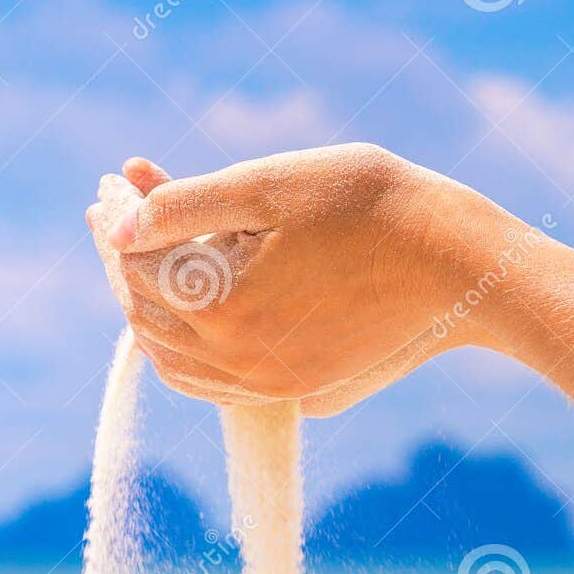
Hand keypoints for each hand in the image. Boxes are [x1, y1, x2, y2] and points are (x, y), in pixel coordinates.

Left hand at [87, 145, 513, 415]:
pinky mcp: (302, 393)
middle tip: (116, 212)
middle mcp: (240, 365)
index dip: (115, 221)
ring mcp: (271, 389)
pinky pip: (218, 383)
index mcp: (222, 309)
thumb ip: (182, 203)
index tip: (112, 181)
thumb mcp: (269, 185)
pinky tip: (196, 306)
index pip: (134, 268)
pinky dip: (191, 346)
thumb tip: (115, 222)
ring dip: (152, 309)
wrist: (461, 265)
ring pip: (176, 361)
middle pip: (147, 318)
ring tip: (145, 257)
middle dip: (124, 263)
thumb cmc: (371, 207)